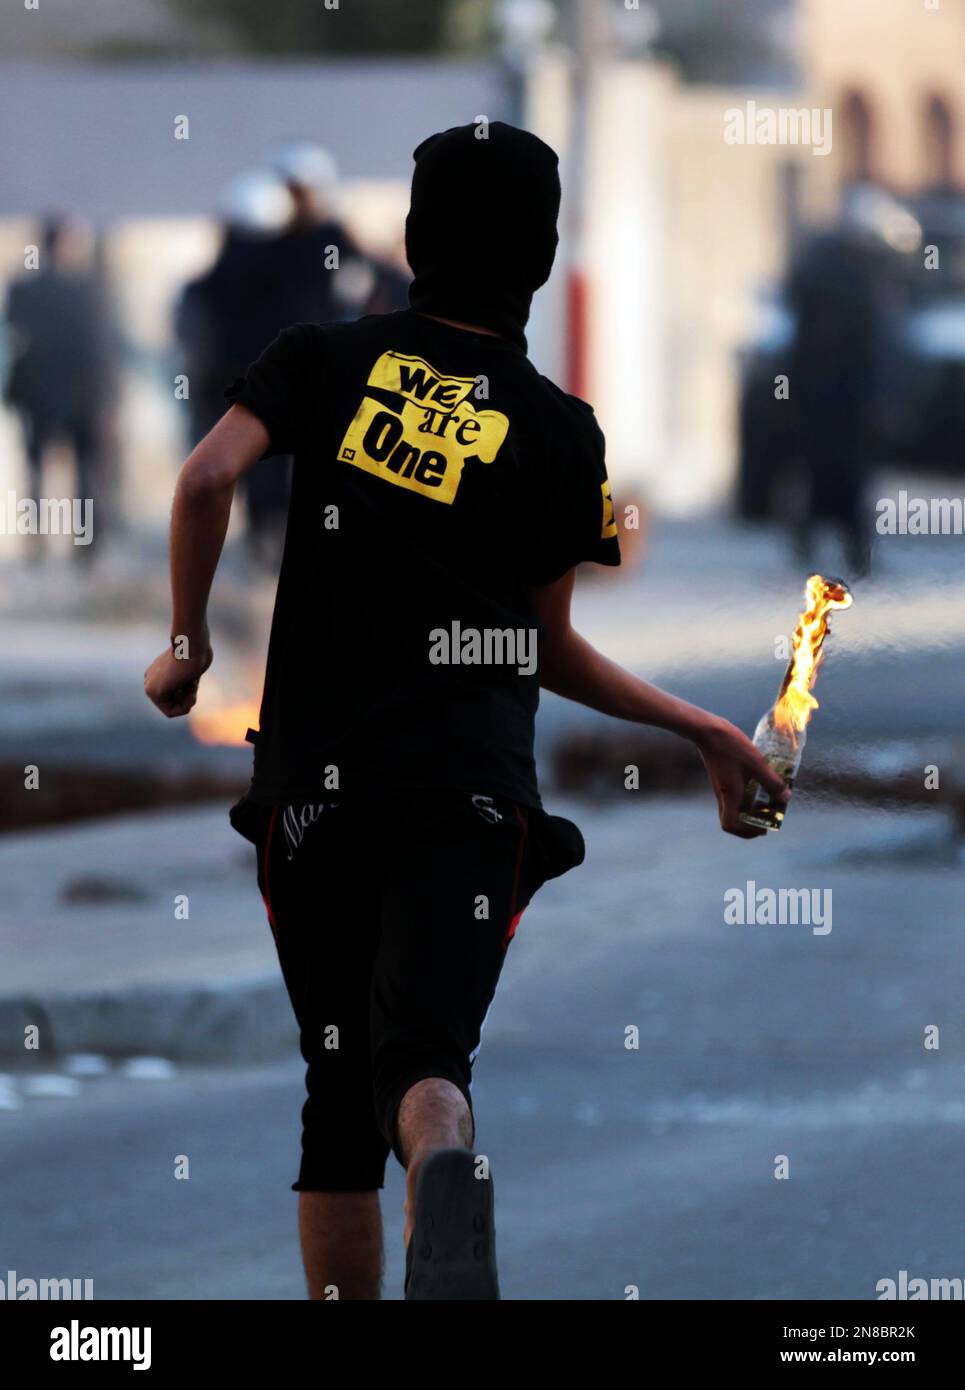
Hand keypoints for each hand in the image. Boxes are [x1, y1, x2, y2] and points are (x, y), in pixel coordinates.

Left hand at [144, 635, 212, 717]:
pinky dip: (186, 706)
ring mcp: (150, 687)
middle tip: (193, 683)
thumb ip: (187, 679)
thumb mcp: (193, 667)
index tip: (193, 680)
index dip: (187, 693)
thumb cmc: (197, 653)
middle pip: (172, 704)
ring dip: (188, 701)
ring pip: (172, 709)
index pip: (172, 696)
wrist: (192, 645)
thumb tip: (189, 685)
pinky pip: (171, 712)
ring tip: (192, 685)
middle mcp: (149, 681)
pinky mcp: (155, 692)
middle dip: (188, 698)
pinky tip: (190, 693)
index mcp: (156, 673)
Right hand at [693, 715, 790, 838]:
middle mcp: (722, 794)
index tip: (761, 827)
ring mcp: (720, 786)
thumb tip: (786, 798)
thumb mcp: (756, 763)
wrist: (707, 730)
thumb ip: (772, 781)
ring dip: (748, 810)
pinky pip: (732, 794)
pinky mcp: (720, 777)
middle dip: (749, 824)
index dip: (745, 832)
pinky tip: (757, 783)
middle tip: (766, 818)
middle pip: (731, 820)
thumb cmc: (731, 746)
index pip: (729, 825)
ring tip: (765, 802)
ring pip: (732, 807)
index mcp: (729, 795)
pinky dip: (745, 796)